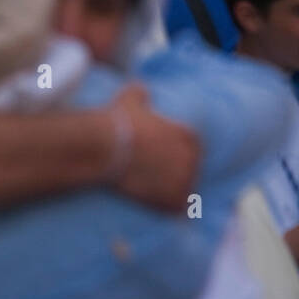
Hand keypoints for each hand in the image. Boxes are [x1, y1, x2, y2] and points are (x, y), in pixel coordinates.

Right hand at [107, 83, 198, 211]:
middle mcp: (192, 158)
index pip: (192, 147)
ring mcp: (184, 181)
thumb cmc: (119, 121)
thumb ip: (141, 93)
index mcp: (188, 134)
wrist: (106, 146)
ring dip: (173, 192)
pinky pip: (177, 211)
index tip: (163, 156)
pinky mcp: (173, 200)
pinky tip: (157, 208)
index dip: (177, 152)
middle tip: (158, 176)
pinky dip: (168, 211)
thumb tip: (140, 88)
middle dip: (176, 172)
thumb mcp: (130, 98)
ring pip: (185, 191)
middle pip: (190, 169)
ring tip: (156, 194)